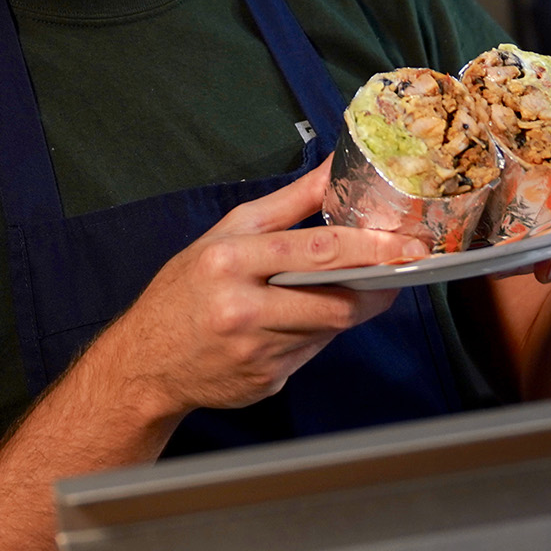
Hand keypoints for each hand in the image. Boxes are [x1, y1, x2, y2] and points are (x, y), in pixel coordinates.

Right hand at [99, 159, 426, 417]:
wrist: (144, 362)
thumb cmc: (186, 289)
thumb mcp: (228, 233)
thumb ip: (289, 203)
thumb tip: (334, 169)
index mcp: (230, 262)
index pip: (315, 252)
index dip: (370, 248)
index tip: (406, 245)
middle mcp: (241, 309)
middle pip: (333, 300)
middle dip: (375, 286)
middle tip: (403, 270)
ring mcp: (254, 352)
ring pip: (328, 329)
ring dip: (346, 309)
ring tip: (345, 289)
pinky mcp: (265, 381)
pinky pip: (311, 353)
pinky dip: (318, 335)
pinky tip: (300, 322)